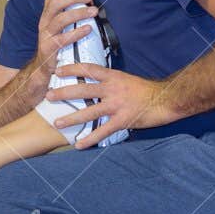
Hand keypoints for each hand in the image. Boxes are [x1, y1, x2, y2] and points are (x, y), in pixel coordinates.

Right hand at [34, 0, 98, 75]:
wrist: (45, 66)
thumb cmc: (58, 42)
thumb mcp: (60, 25)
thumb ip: (70, 12)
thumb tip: (88, 0)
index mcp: (47, 14)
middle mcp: (45, 22)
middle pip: (55, 3)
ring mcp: (46, 35)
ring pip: (60, 19)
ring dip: (78, 13)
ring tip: (93, 11)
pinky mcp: (49, 48)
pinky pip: (63, 39)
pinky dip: (77, 33)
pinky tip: (88, 29)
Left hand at [46, 65, 175, 147]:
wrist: (166, 99)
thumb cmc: (147, 91)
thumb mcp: (127, 80)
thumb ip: (111, 82)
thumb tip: (95, 82)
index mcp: (113, 76)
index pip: (88, 69)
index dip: (72, 68)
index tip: (57, 70)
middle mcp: (113, 89)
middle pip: (83, 89)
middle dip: (64, 92)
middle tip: (48, 96)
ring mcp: (117, 105)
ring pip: (89, 111)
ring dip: (71, 118)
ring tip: (57, 122)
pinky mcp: (122, 120)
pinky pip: (102, 131)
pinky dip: (89, 139)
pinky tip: (78, 145)